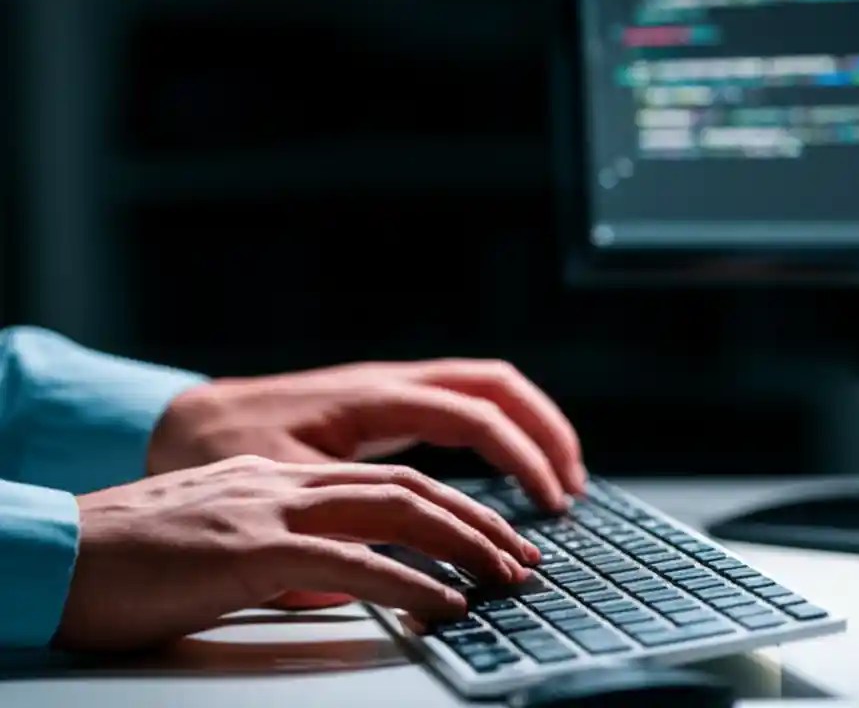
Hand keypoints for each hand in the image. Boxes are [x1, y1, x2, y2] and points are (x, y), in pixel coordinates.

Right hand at [55, 455, 539, 651]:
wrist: (50, 554)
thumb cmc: (129, 560)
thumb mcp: (222, 544)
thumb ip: (285, 552)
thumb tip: (341, 586)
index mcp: (280, 478)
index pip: (390, 479)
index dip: (455, 505)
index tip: (497, 538)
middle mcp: (283, 482)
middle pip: (410, 488)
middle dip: (479, 521)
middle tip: (525, 557)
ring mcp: (268, 510)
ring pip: (395, 511)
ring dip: (463, 544)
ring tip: (506, 576)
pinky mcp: (248, 550)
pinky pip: (350, 563)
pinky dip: (408, 583)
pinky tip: (444, 603)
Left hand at [148, 360, 585, 509]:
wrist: (184, 419)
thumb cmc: (221, 448)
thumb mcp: (269, 490)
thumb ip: (325, 525)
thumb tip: (374, 578)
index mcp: (372, 397)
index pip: (472, 415)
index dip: (520, 457)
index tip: (548, 503)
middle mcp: (392, 381)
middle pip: (498, 383)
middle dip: (546, 430)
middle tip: (573, 488)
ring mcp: (394, 387)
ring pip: (488, 387)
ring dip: (532, 427)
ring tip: (559, 481)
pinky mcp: (390, 405)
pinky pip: (466, 404)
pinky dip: (503, 433)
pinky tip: (512, 472)